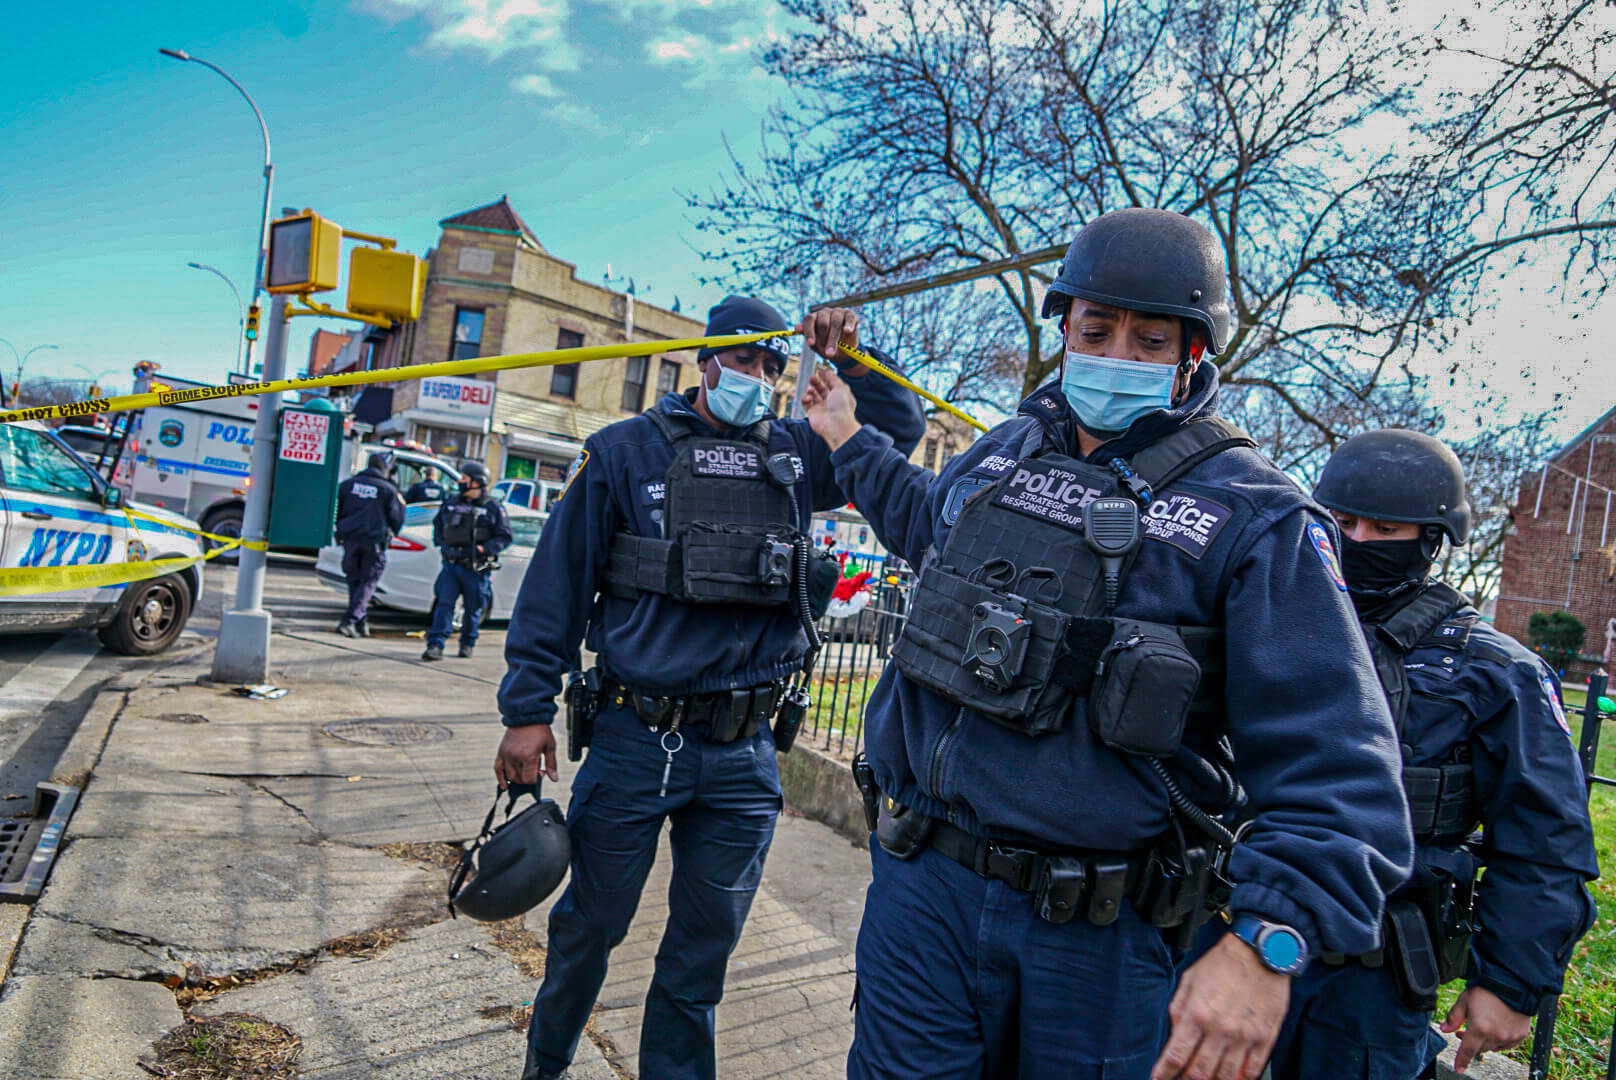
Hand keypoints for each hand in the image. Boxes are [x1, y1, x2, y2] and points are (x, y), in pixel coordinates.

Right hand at [495, 724, 557, 786]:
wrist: (526, 715)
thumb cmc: (540, 730)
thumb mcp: (549, 746)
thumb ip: (551, 764)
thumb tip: (554, 779)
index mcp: (529, 756)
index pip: (530, 779)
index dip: (536, 780)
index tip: (541, 773)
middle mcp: (515, 757)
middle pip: (519, 779)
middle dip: (528, 779)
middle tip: (534, 771)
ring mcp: (506, 755)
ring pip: (509, 776)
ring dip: (517, 779)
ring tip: (524, 774)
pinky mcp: (501, 752)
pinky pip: (497, 769)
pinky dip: (500, 778)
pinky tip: (504, 786)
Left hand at [796, 307, 863, 371]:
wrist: (844, 351)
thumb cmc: (826, 346)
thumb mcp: (816, 345)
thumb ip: (808, 337)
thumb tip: (796, 328)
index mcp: (814, 318)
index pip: (809, 319)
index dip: (809, 331)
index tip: (811, 344)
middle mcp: (825, 313)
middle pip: (822, 323)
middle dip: (823, 339)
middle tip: (825, 352)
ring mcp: (838, 312)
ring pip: (835, 322)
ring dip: (834, 338)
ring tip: (832, 352)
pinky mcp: (850, 315)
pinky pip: (849, 318)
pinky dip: (848, 325)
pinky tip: (847, 331)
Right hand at [801, 368, 861, 450]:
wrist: (836, 425)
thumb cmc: (842, 408)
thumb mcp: (841, 388)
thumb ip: (833, 378)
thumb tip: (827, 372)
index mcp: (840, 396)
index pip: (831, 384)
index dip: (826, 377)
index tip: (820, 371)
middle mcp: (831, 402)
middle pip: (821, 389)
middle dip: (816, 382)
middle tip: (812, 378)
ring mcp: (821, 408)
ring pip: (812, 395)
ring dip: (810, 389)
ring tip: (810, 389)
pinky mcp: (812, 413)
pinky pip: (806, 403)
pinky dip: (805, 398)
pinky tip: (808, 397)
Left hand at [1152, 934, 1289, 1079]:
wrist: (1260, 952)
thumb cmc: (1223, 963)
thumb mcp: (1189, 980)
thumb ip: (1179, 1010)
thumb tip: (1174, 1035)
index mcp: (1198, 1013)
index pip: (1176, 1055)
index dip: (1164, 1073)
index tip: (1158, 1079)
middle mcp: (1221, 1029)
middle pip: (1200, 1073)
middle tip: (1182, 1078)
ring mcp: (1245, 1036)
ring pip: (1226, 1076)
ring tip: (1205, 1079)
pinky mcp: (1265, 1038)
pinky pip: (1253, 1070)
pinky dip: (1240, 1079)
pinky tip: (1232, 1078)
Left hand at [1442, 986, 1531, 1072]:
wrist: (1513, 984)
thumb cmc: (1487, 990)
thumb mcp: (1464, 1000)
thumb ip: (1454, 1017)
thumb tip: (1444, 1029)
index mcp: (1479, 1028)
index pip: (1467, 1050)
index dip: (1461, 1061)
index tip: (1458, 1068)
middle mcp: (1495, 1035)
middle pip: (1479, 1049)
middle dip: (1470, 1043)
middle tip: (1464, 1033)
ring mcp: (1509, 1036)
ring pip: (1493, 1047)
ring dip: (1484, 1042)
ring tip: (1481, 1028)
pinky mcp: (1520, 1035)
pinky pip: (1507, 1045)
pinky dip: (1499, 1041)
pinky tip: (1496, 1031)